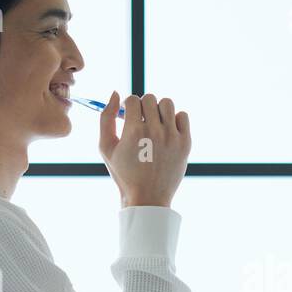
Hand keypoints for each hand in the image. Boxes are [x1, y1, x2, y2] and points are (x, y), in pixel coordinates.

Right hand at [97, 91, 190, 208]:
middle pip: (149, 98)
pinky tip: (167, 130)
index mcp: (133, 132)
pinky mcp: (186, 143)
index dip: (127, 105)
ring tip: (154, 123)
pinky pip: (183, 116)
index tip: (128, 114)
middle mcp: (155, 132)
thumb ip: (106, 118)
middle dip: (142, 106)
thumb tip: (115, 93)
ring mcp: (172, 137)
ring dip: (159, 109)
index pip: (132, 99)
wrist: (147, 198)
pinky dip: (174, 119)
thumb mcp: (106, 147)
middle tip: (140, 120)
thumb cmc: (124, 173)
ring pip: (167, 103)